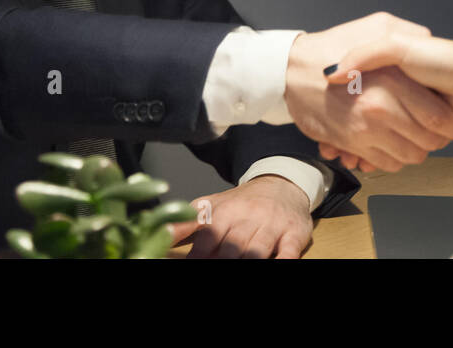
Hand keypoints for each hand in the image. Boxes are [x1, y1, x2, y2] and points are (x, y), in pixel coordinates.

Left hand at [166, 175, 312, 257]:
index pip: (209, 236)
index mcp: (226, 211)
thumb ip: (186, 222)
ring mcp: (272, 226)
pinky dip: (283, 261)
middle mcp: (248, 217)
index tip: (191, 263)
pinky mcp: (294, 234)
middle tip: (210, 269)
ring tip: (238, 267)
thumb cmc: (242, 203)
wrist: (282, 184)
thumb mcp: (212, 206)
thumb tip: (159, 235)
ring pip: (257, 251)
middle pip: (232, 247)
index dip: (198, 255)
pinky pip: (290, 251)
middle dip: (221, 262)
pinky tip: (277, 264)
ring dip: (247, 261)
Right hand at [285, 12, 452, 170]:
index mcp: (392, 79)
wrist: (290, 71)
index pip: (441, 117)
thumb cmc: (331, 48)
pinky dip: (394, 157)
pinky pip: (388, 163)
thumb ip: (410, 33)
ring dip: (417, 148)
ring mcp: (365, 131)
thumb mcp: (376, 25)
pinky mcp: (352, 145)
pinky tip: (392, 139)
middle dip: (439, 136)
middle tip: (437, 126)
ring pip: (411, 156)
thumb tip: (433, 44)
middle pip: (430, 141)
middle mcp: (380, 109)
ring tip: (414, 132)